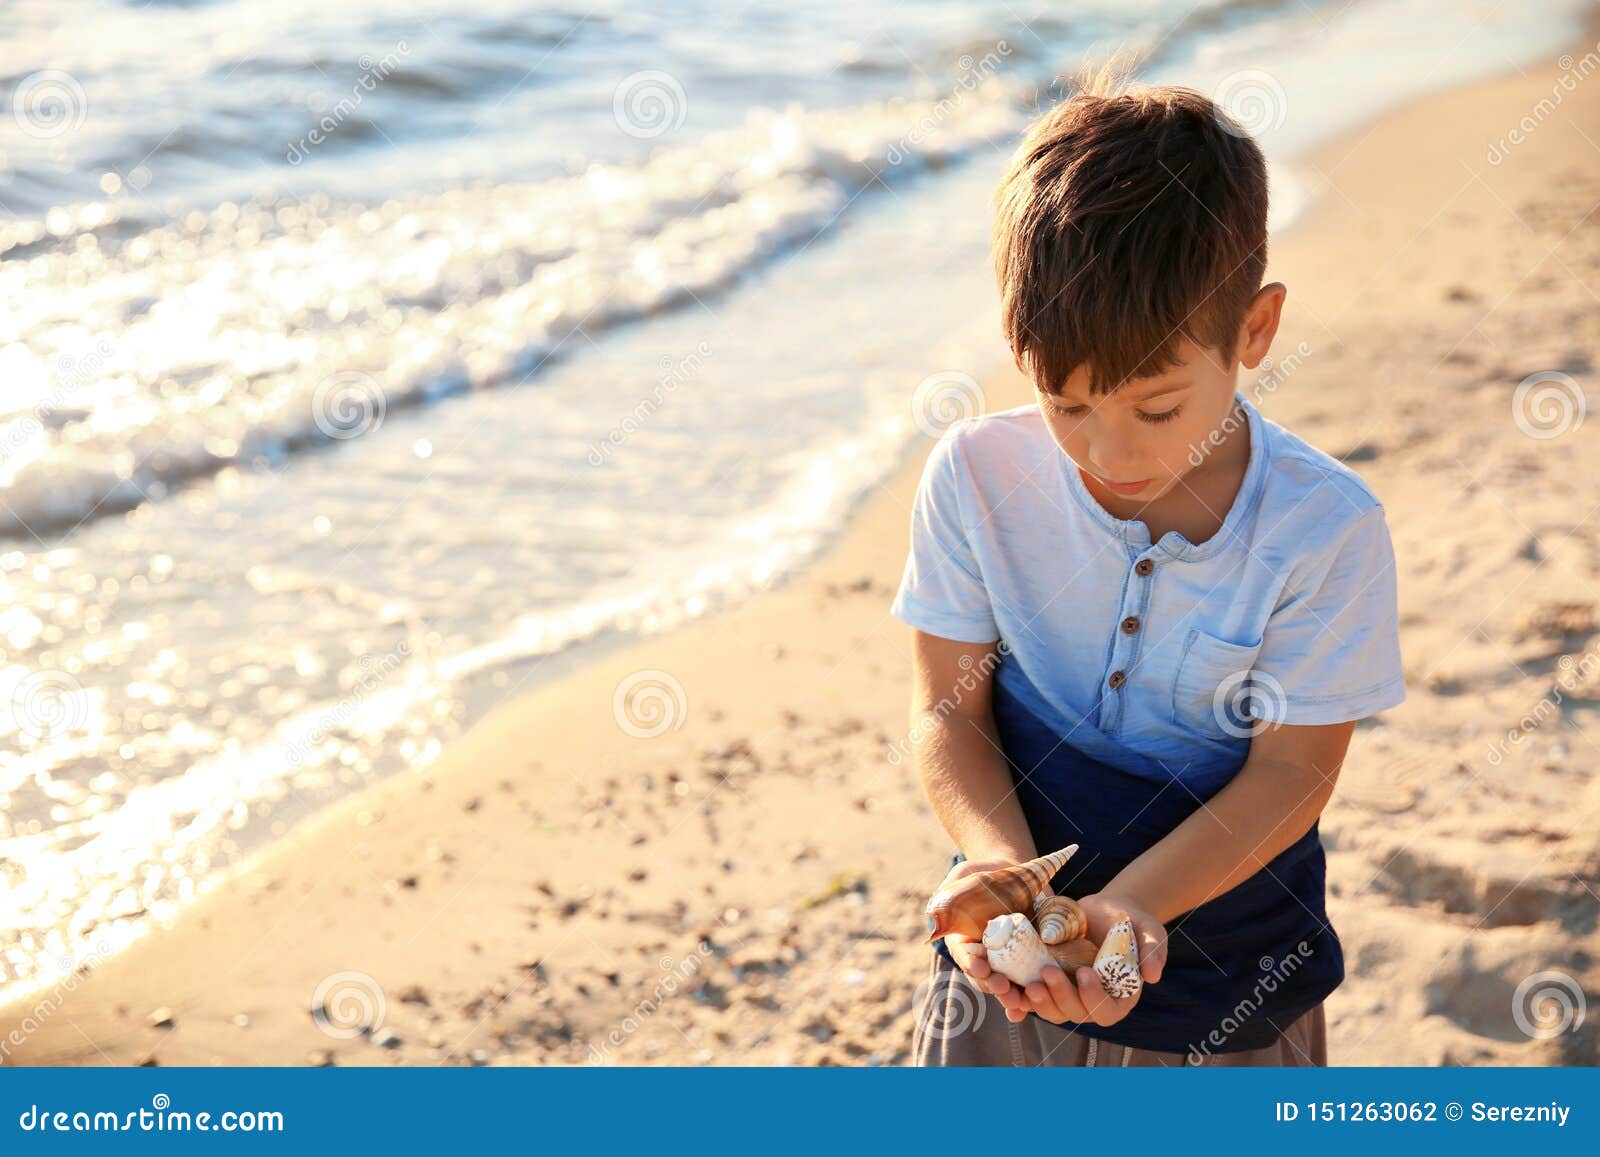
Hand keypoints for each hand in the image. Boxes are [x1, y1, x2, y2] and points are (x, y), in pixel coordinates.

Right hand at [929, 857, 1029, 1019]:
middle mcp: (982, 954)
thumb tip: (934, 918)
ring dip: (1009, 997)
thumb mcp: (961, 877)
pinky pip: (1026, 981)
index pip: (965, 955)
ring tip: (1018, 1004)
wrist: (1013, 873)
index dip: (972, 963)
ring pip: (1004, 985)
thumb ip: (949, 894)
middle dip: (992, 984)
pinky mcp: (1026, 959)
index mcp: (962, 938)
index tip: (982, 967)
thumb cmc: (981, 873)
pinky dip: (1028, 997)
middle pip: (984, 977)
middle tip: (1003, 987)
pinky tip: (1029, 1008)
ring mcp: (1004, 960)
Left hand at [1009, 891, 1168, 1027]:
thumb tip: (1153, 975)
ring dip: (1040, 1001)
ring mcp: (1071, 993)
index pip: (1106, 1011)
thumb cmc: (1133, 922)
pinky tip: (1012, 984)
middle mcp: (1093, 1001)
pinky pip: (1037, 997)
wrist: (1106, 910)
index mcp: (1119, 997)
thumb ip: (1154, 951)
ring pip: (1053, 1010)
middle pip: (1076, 1012)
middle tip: (1048, 971)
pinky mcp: (1052, 982)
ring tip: (1029, 982)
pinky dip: (1023, 995)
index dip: (1094, 999)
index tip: (1086, 972)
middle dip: (1061, 996)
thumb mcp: (1150, 931)